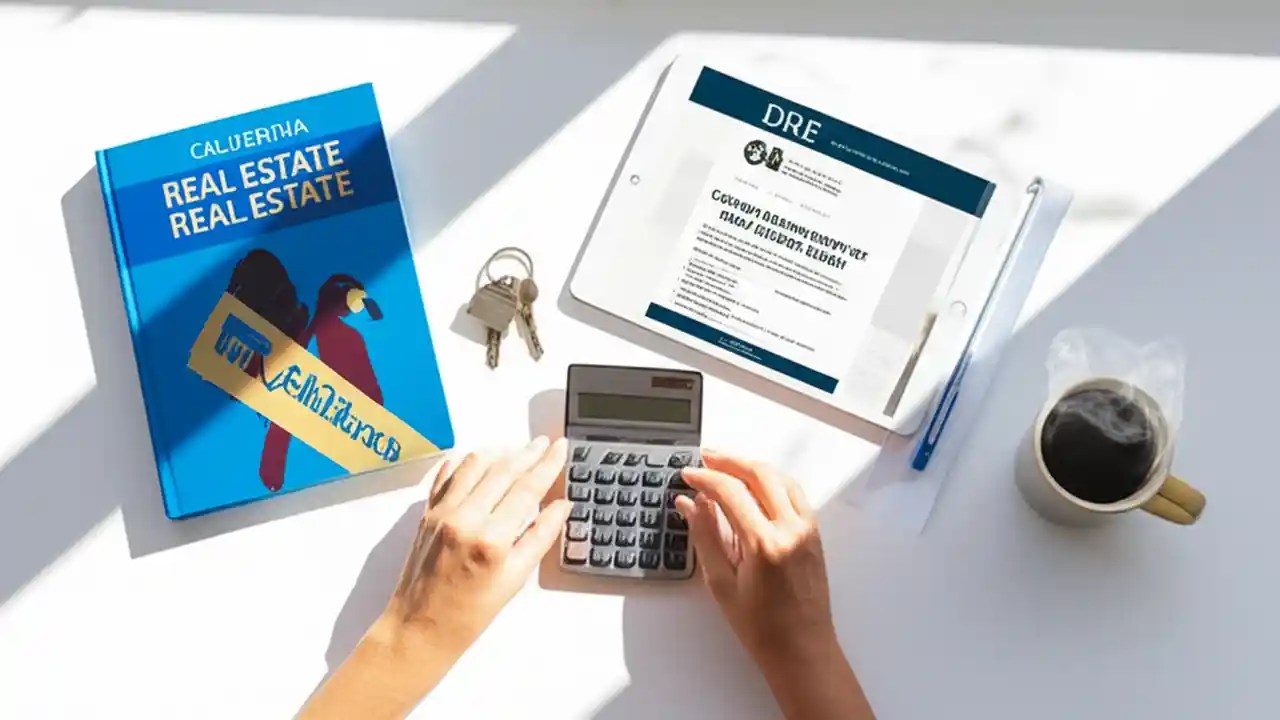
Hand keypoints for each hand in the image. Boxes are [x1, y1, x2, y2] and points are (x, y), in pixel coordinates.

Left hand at [301, 437, 570, 718]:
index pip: (528, 489)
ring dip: (498, 453)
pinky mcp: (426, 514)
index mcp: (492, 540)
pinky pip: (446, 476)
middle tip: (544, 443)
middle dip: (527, 453)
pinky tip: (476, 460)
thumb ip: (541, 537)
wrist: (421, 627)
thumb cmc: (469, 613)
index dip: (548, 465)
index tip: (560, 449)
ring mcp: (442, 513)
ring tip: (515, 449)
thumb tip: (561, 506)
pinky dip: (464, 463)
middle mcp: (465, 519)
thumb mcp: (516, 579)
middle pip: (503, 471)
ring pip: (473, 465)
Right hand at [677, 450, 873, 719]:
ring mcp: (807, 528)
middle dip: (729, 461)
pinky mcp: (815, 532)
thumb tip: (690, 502)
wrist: (802, 649)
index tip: (688, 474)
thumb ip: (705, 536)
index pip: (731, 492)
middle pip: (759, 473)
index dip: (705, 478)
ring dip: (752, 466)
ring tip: (726, 466)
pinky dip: (772, 479)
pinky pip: (794, 492)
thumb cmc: (761, 626)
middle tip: (705, 458)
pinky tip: (754, 482)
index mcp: (764, 543)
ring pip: (780, 477)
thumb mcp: (721, 583)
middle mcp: (791, 529)